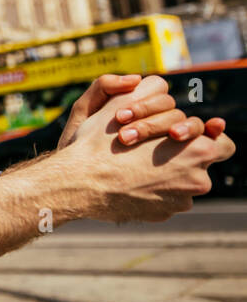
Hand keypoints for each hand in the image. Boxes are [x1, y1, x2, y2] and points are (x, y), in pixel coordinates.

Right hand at [54, 84, 234, 222]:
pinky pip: (164, 199)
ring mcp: (181, 201)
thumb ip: (150, 91)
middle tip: (152, 150)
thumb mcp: (124, 104)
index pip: (223, 143)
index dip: (207, 138)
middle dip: (181, 157)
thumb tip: (162, 87)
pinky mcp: (163, 214)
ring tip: (133, 165)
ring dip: (165, 174)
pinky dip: (151, 191)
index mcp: (199, 150)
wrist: (77, 185)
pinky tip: (128, 182)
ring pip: (182, 183)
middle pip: (201, 165)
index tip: (185, 136)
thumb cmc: (100, 144)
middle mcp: (198, 179)